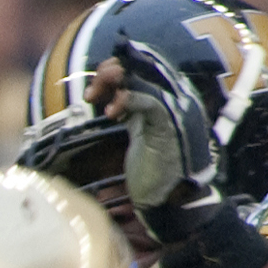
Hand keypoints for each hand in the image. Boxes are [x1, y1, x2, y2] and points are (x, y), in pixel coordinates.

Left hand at [98, 43, 229, 244]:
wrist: (170, 200)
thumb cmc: (153, 170)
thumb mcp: (139, 133)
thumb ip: (131, 112)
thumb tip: (111, 96)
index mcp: (169, 99)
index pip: (146, 69)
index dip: (119, 68)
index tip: (95, 87)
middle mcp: (175, 99)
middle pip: (145, 67)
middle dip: (113, 70)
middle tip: (92, 91)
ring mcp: (175, 110)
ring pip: (146, 78)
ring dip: (115, 81)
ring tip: (94, 96)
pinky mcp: (169, 126)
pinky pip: (149, 102)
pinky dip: (127, 100)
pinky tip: (110, 112)